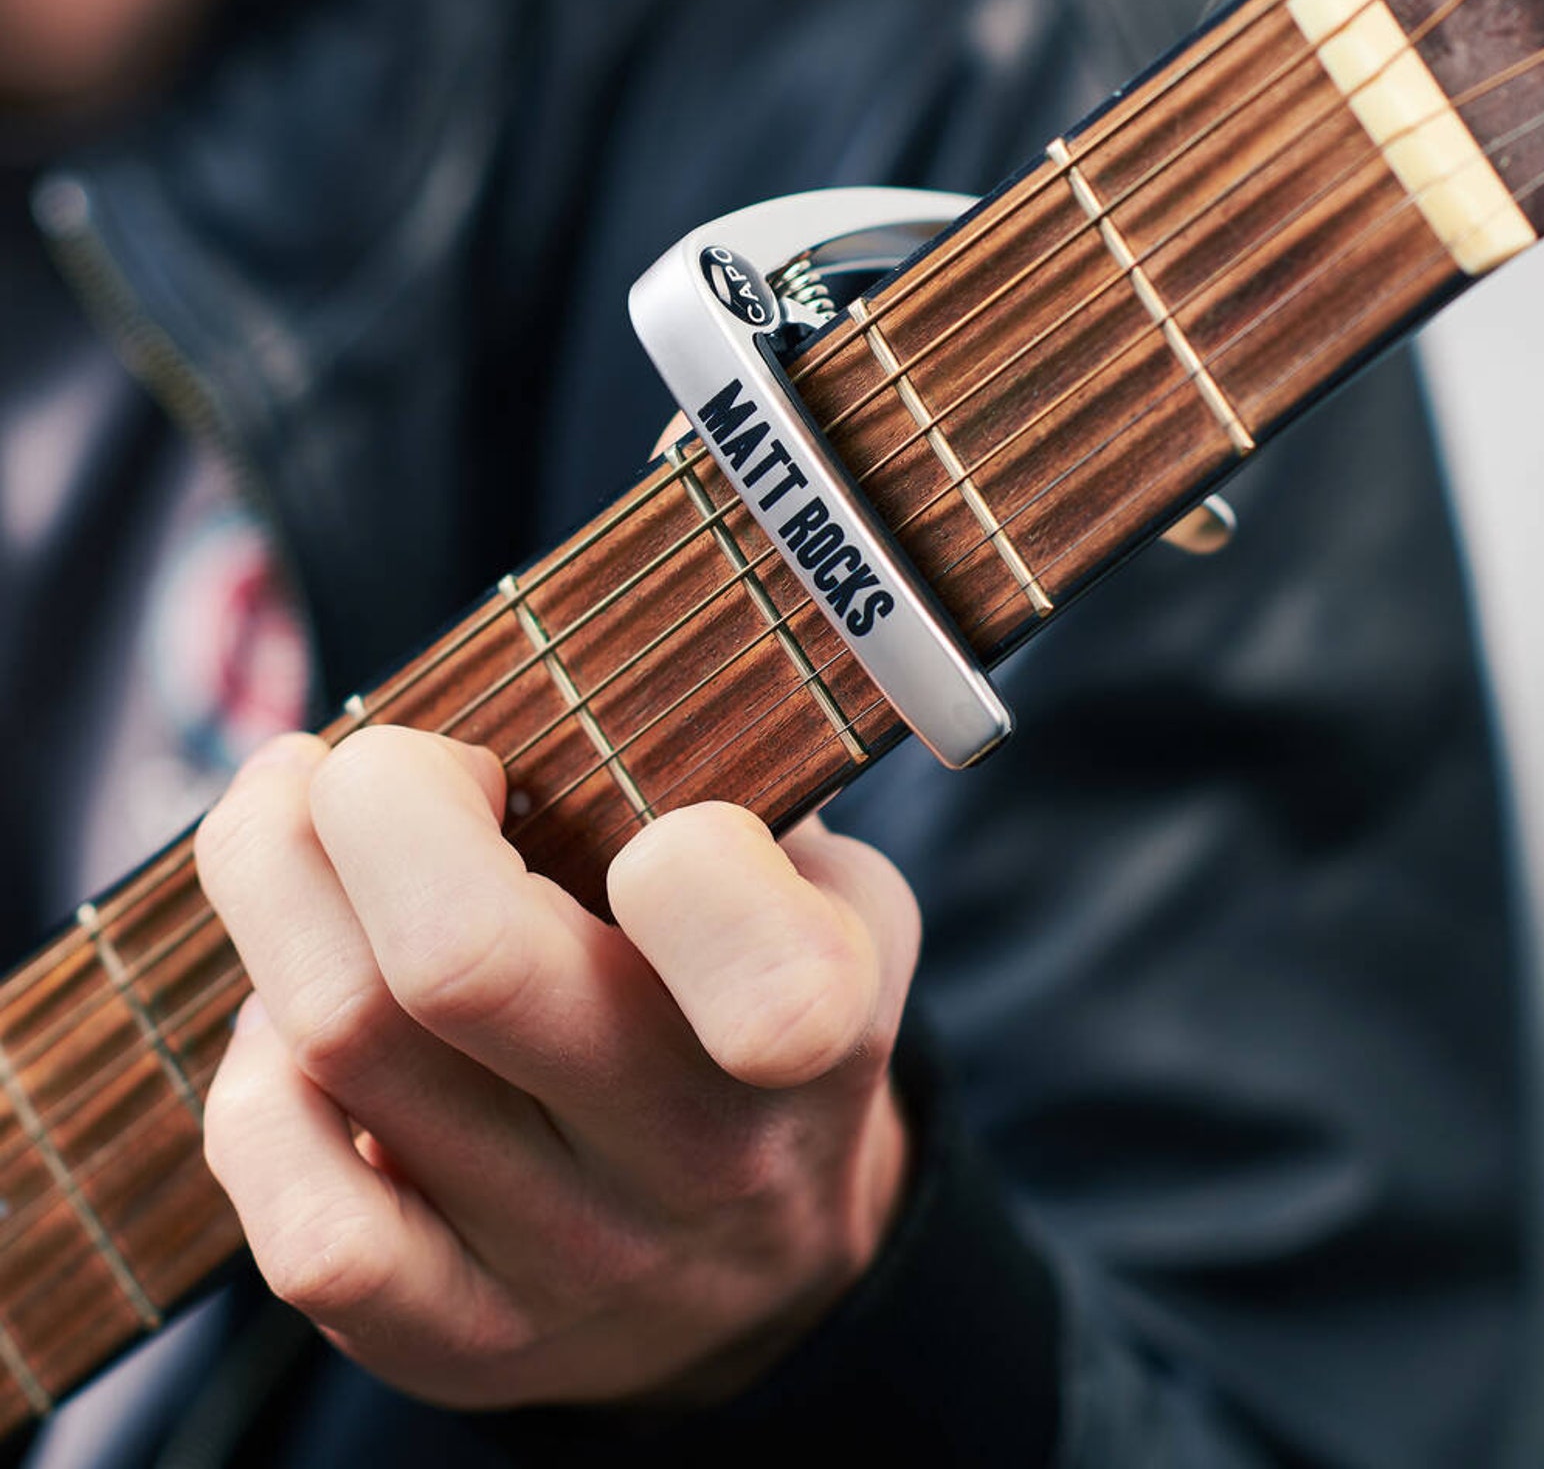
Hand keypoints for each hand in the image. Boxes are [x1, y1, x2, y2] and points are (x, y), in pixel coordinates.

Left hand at [196, 726, 920, 1407]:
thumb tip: (548, 670)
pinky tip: (290, 1025)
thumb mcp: (820, 885)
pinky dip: (256, 1087)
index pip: (752, 962)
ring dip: (272, 892)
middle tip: (363, 766)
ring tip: (293, 842)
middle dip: (367, 799)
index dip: (667, 848)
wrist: (764, 1260)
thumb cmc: (762, 1001)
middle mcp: (696, 1155)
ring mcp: (571, 1259)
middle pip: (456, 961)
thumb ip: (727, 780)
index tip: (589, 791)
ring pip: (343, 1045)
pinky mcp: (458, 1339)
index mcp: (820, 1024)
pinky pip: (298, 1219)